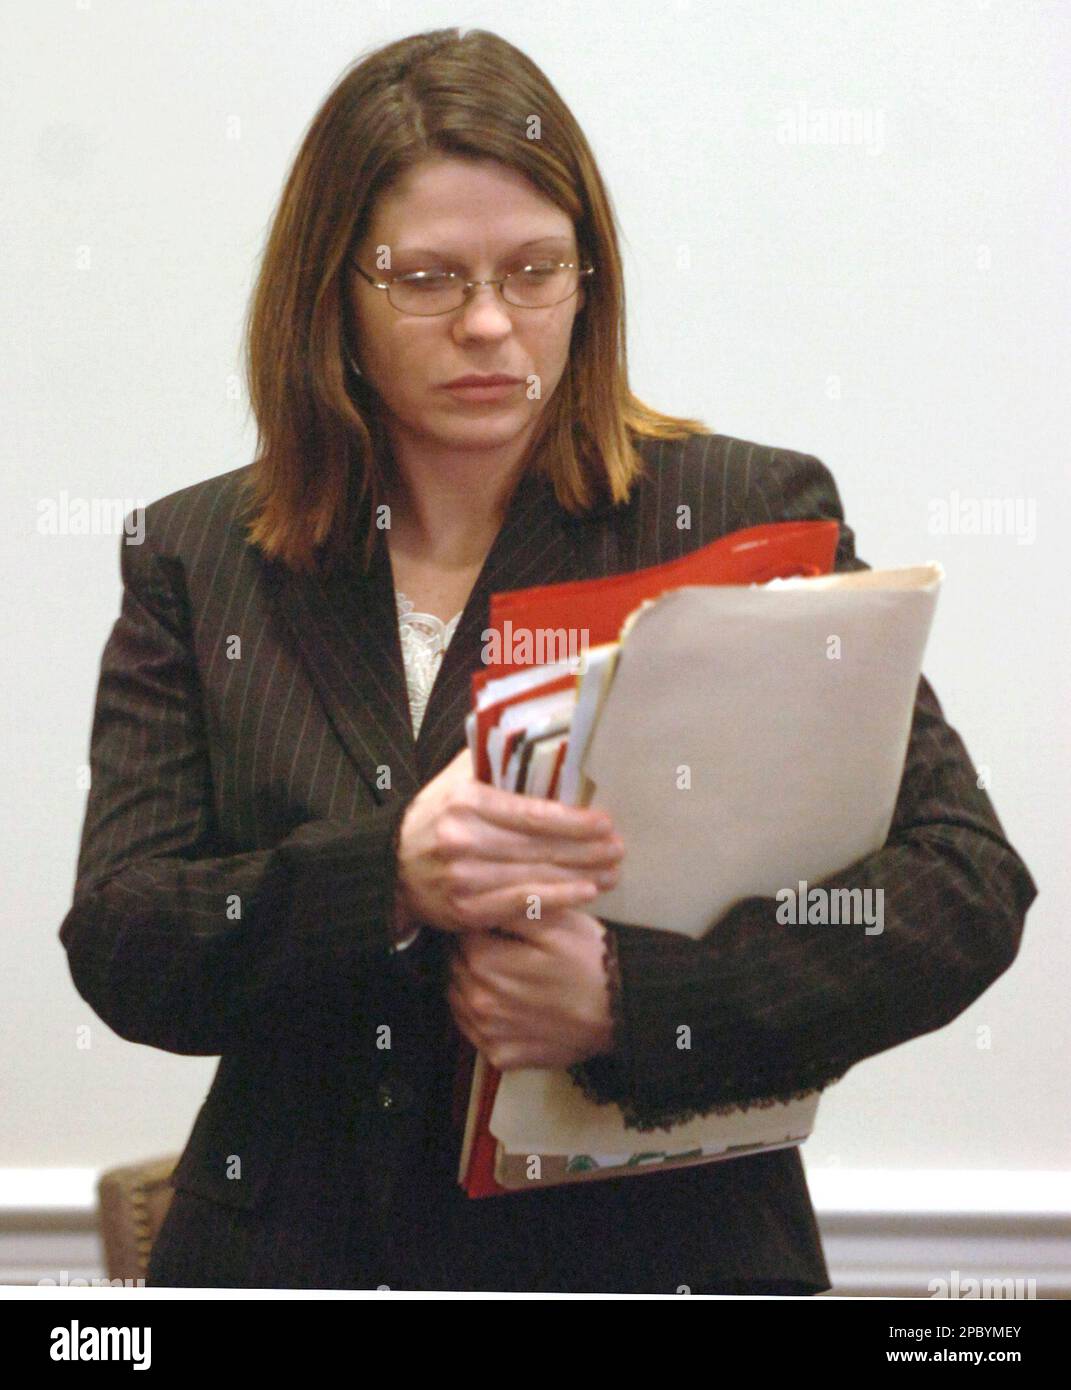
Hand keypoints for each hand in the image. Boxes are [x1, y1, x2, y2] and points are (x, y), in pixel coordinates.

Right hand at [395, 748, 622, 935]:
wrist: (389, 867)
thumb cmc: (433, 817)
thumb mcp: (454, 778)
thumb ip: (490, 756)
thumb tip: (535, 726)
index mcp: (466, 801)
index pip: (530, 813)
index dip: (572, 820)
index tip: (604, 820)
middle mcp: (464, 840)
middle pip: (539, 846)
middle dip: (587, 849)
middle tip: (620, 847)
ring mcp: (465, 879)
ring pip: (535, 876)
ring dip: (582, 875)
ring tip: (613, 871)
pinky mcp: (467, 910)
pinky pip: (521, 904)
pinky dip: (557, 900)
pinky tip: (585, 893)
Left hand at [446, 909, 615, 1069]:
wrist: (623, 1011)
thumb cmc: (590, 960)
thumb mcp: (555, 920)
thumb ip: (510, 909)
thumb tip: (477, 899)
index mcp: (486, 963)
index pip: (461, 936)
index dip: (478, 927)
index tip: (496, 926)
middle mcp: (479, 1002)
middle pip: (455, 968)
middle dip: (471, 955)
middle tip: (503, 948)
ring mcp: (488, 1034)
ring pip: (458, 1000)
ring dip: (472, 985)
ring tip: (506, 975)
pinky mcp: (501, 1058)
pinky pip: (474, 1034)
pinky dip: (483, 1019)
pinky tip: (508, 1006)